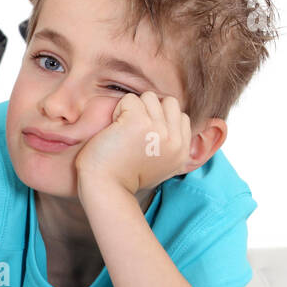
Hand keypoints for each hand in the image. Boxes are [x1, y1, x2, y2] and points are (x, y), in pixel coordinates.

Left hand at [75, 90, 192, 194]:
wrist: (104, 188)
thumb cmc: (123, 178)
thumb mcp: (159, 166)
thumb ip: (170, 146)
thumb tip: (173, 123)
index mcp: (182, 152)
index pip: (180, 116)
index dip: (159, 120)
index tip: (142, 139)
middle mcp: (174, 141)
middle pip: (169, 102)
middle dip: (150, 110)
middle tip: (132, 131)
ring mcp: (158, 130)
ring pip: (150, 97)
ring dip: (133, 109)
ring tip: (122, 130)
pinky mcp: (138, 122)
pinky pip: (130, 99)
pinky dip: (118, 110)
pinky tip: (114, 130)